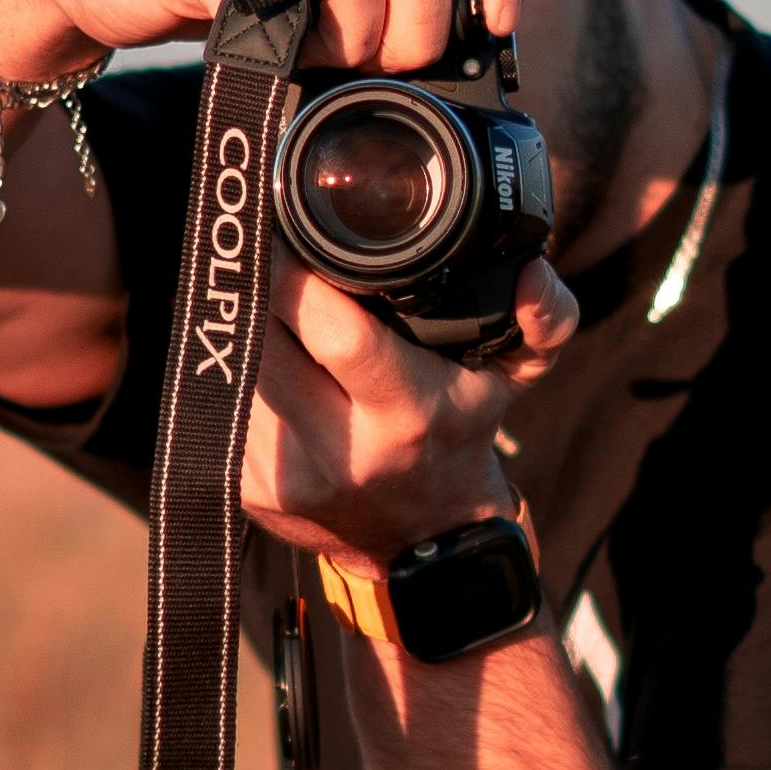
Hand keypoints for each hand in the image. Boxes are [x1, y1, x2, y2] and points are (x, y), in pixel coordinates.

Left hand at [242, 255, 577, 569]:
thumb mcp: (516, 377)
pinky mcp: (246, 487)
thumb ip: (545, 320)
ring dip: (249, 328)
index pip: (336, 333)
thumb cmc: (463, 434)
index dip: (299, 275)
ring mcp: (284, 475)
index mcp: (405, 418)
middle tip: (266, 249)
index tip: (285, 230)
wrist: (422, 539)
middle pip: (266, 342)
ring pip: (238, 368)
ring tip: (276, 307)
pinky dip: (243, 372)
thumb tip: (533, 271)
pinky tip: (275, 365)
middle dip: (259, 289)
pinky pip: (225, 402)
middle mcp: (339, 453)